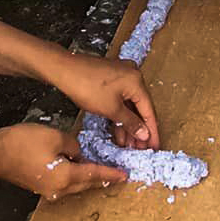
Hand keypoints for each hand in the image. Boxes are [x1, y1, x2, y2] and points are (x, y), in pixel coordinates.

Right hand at [0, 123, 125, 199]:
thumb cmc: (24, 143)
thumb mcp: (55, 136)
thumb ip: (72, 145)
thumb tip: (77, 152)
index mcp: (66, 176)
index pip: (94, 174)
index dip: (110, 173)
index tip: (123, 176)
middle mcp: (59, 188)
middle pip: (86, 183)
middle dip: (101, 178)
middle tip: (115, 174)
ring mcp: (48, 190)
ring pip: (74, 184)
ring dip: (87, 177)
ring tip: (99, 170)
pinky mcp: (39, 186)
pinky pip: (63, 183)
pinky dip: (73, 176)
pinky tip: (76, 167)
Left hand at [44, 50, 159, 150]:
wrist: (65, 70)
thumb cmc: (88, 88)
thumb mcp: (111, 109)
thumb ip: (131, 123)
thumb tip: (145, 134)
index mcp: (137, 81)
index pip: (149, 110)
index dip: (152, 131)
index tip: (154, 148)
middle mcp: (132, 76)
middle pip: (140, 108)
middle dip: (139, 130)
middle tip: (140, 150)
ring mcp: (121, 76)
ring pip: (129, 105)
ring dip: (128, 125)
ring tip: (128, 146)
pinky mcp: (111, 79)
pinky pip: (120, 99)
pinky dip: (120, 115)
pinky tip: (119, 132)